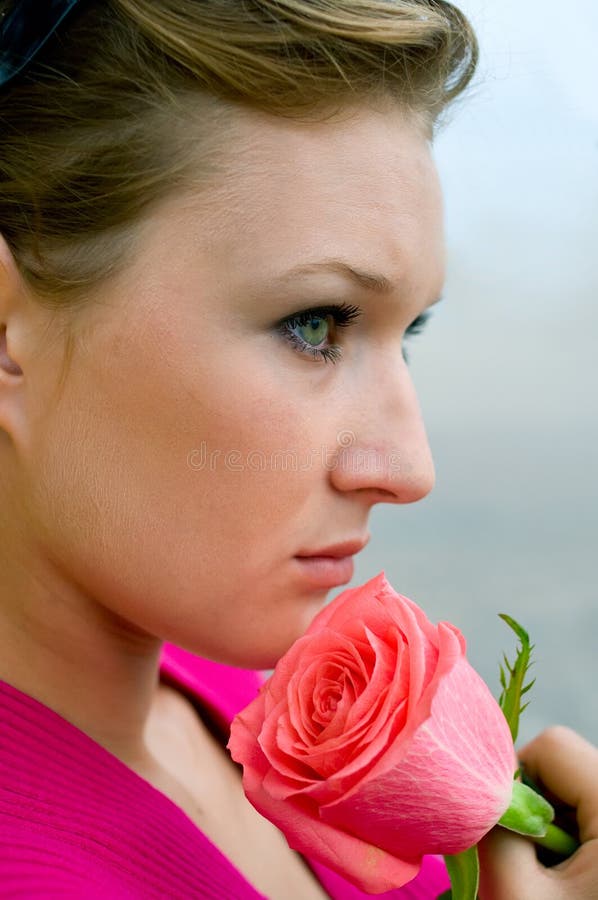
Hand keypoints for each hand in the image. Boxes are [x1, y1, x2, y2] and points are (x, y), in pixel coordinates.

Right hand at [478, 726, 597, 899]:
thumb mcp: (517, 895)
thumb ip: (492, 833)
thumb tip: (479, 798)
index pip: (552, 746)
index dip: (516, 777)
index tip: (504, 827)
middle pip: (567, 767)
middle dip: (537, 808)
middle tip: (533, 863)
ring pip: (579, 794)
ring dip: (557, 830)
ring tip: (559, 882)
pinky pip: (594, 818)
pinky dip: (577, 844)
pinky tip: (578, 885)